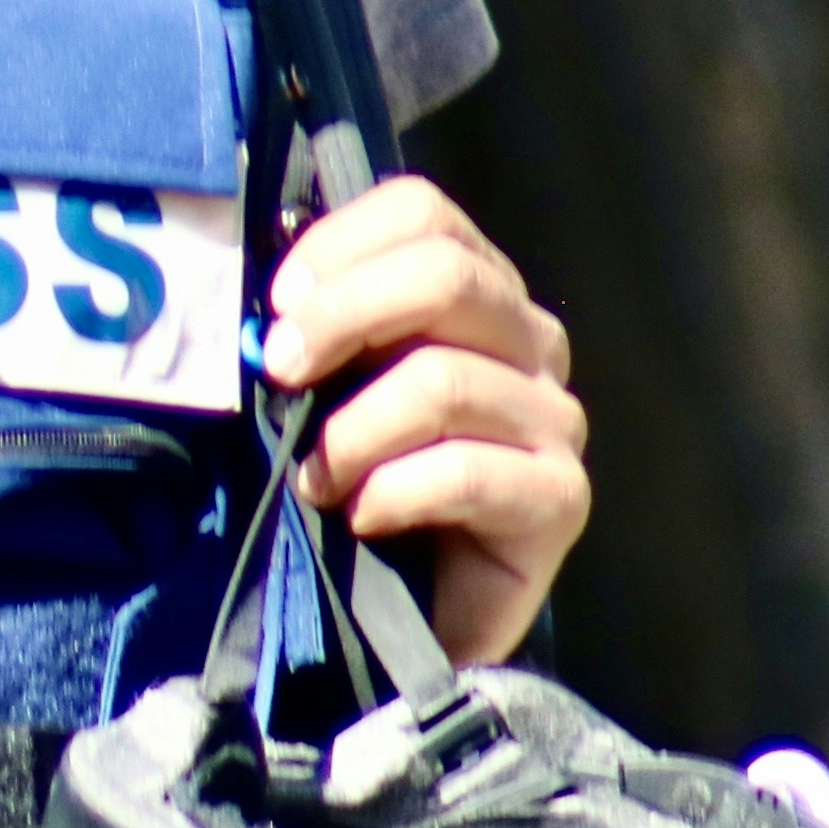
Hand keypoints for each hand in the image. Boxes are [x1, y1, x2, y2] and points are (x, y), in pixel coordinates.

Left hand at [267, 180, 589, 662]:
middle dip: (341, 317)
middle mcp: (531, 342)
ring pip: (444, 381)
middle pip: (445, 277)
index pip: (425, 212)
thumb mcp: (332, 391)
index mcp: (478, 293)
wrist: (415, 615)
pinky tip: (362, 519)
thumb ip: (316, 333)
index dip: (340, 244)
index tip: (277, 304)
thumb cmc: (364, 485)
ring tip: (316, 480)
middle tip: (280, 374)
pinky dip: (391, 493)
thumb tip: (267, 303)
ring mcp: (555, 418)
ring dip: (352, 433)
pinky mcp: (561, 496)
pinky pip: (464, 471)